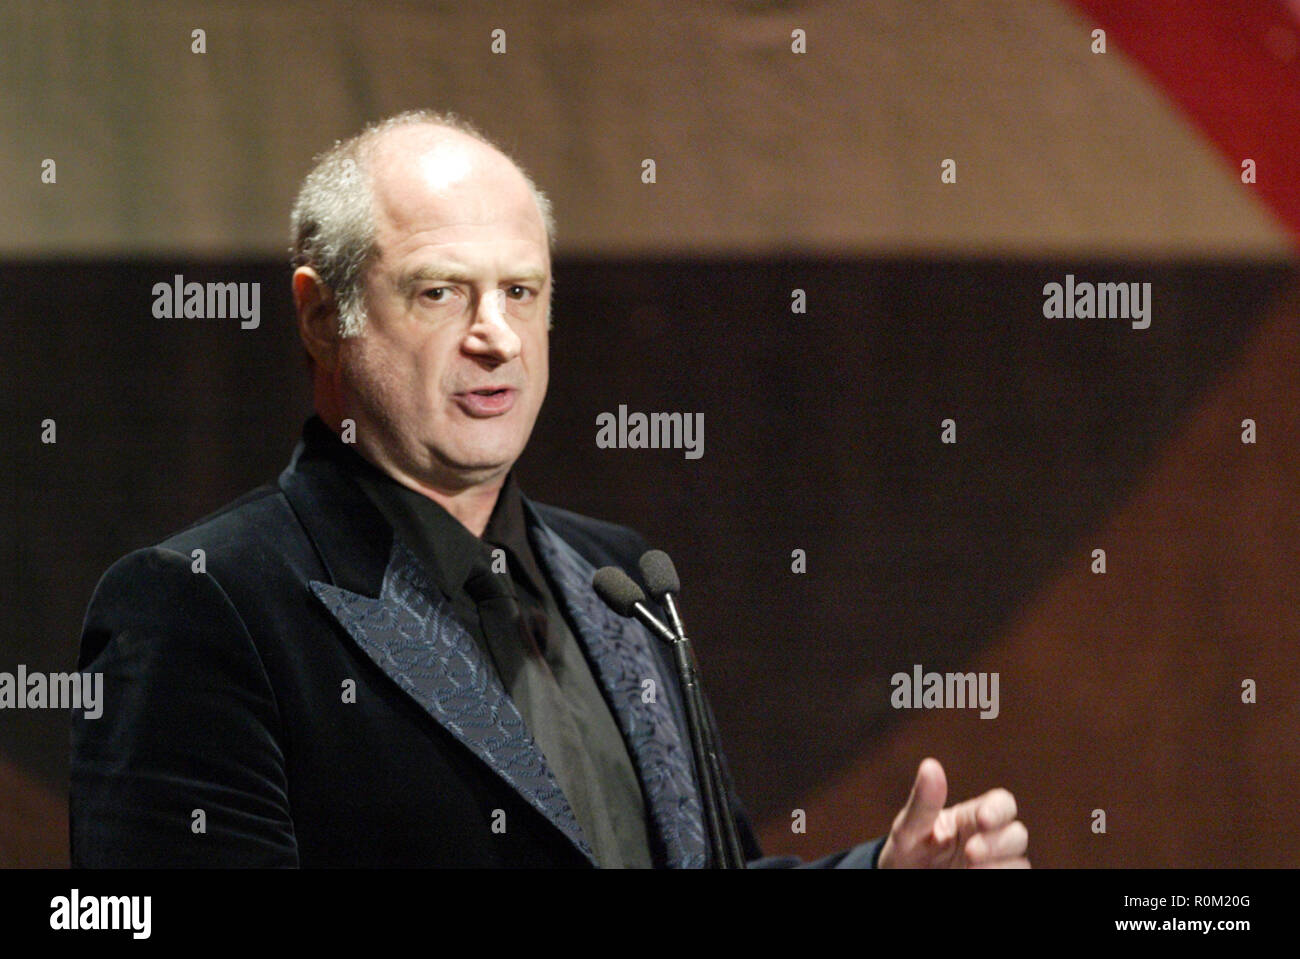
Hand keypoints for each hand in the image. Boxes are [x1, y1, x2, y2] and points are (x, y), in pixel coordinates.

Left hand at [877, 757, 1028, 867]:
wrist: (900, 880)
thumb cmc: (907, 851)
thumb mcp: (909, 829)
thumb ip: (923, 803)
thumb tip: (930, 765)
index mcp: (970, 818)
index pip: (1002, 804)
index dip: (999, 809)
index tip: (983, 819)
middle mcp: (988, 841)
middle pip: (1017, 834)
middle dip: (999, 843)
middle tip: (970, 852)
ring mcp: (993, 865)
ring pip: (1020, 863)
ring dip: (1001, 867)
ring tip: (969, 871)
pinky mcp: (996, 882)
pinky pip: (1016, 881)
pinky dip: (1001, 878)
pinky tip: (973, 879)